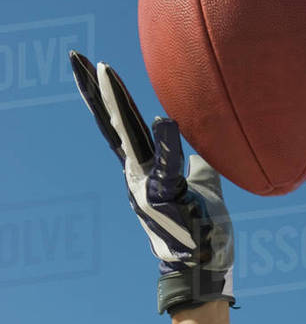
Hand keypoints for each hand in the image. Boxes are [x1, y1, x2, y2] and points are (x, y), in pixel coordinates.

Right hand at [70, 53, 234, 315]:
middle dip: (97, 90)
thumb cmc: (204, 230)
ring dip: (119, 104)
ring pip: (131, 138)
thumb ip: (200, 162)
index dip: (109, 98)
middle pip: (115, 125)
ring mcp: (148, 186)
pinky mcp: (164, 199)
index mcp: (146, 170)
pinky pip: (167, 166)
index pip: (124, 126)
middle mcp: (139, 175)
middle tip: (77, 57)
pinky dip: (167, 143)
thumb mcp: (203, 186)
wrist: (204, 266)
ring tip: (106, 71)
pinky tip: (163, 119)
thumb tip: (211, 142)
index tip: (95, 68)